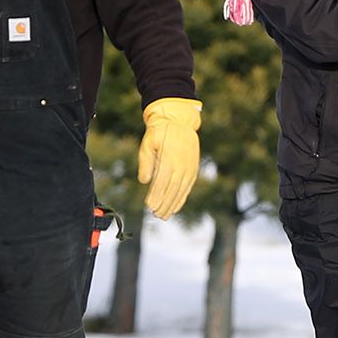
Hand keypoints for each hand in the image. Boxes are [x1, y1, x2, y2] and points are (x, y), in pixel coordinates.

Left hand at [136, 97, 201, 219]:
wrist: (179, 121)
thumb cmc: (160, 132)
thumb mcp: (148, 142)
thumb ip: (146, 162)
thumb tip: (144, 181)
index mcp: (170, 158)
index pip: (162, 181)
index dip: (156, 195)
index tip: (150, 206)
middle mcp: (182, 165)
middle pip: (173, 189)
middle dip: (164, 204)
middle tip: (156, 214)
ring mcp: (189, 168)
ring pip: (181, 190)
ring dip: (173, 204)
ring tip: (164, 215)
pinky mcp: (193, 169)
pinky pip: (187, 187)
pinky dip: (181, 198)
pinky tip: (175, 207)